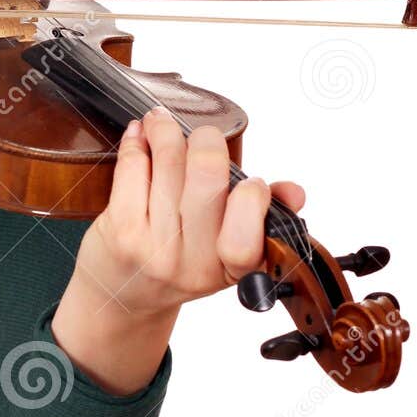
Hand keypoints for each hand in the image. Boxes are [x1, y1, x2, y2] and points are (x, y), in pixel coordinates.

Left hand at [75, 105, 305, 314]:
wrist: (124, 296)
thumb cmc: (178, 263)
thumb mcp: (225, 253)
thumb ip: (262, 217)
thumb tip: (294, 192)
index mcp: (230, 268)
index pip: (248, 231)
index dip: (252, 196)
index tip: (251, 179)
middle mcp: (192, 262)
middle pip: (207, 179)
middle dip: (207, 141)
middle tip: (204, 134)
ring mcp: (154, 247)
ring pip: (168, 164)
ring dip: (165, 130)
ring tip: (162, 120)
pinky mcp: (121, 229)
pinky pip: (133, 168)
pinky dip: (136, 142)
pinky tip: (139, 135)